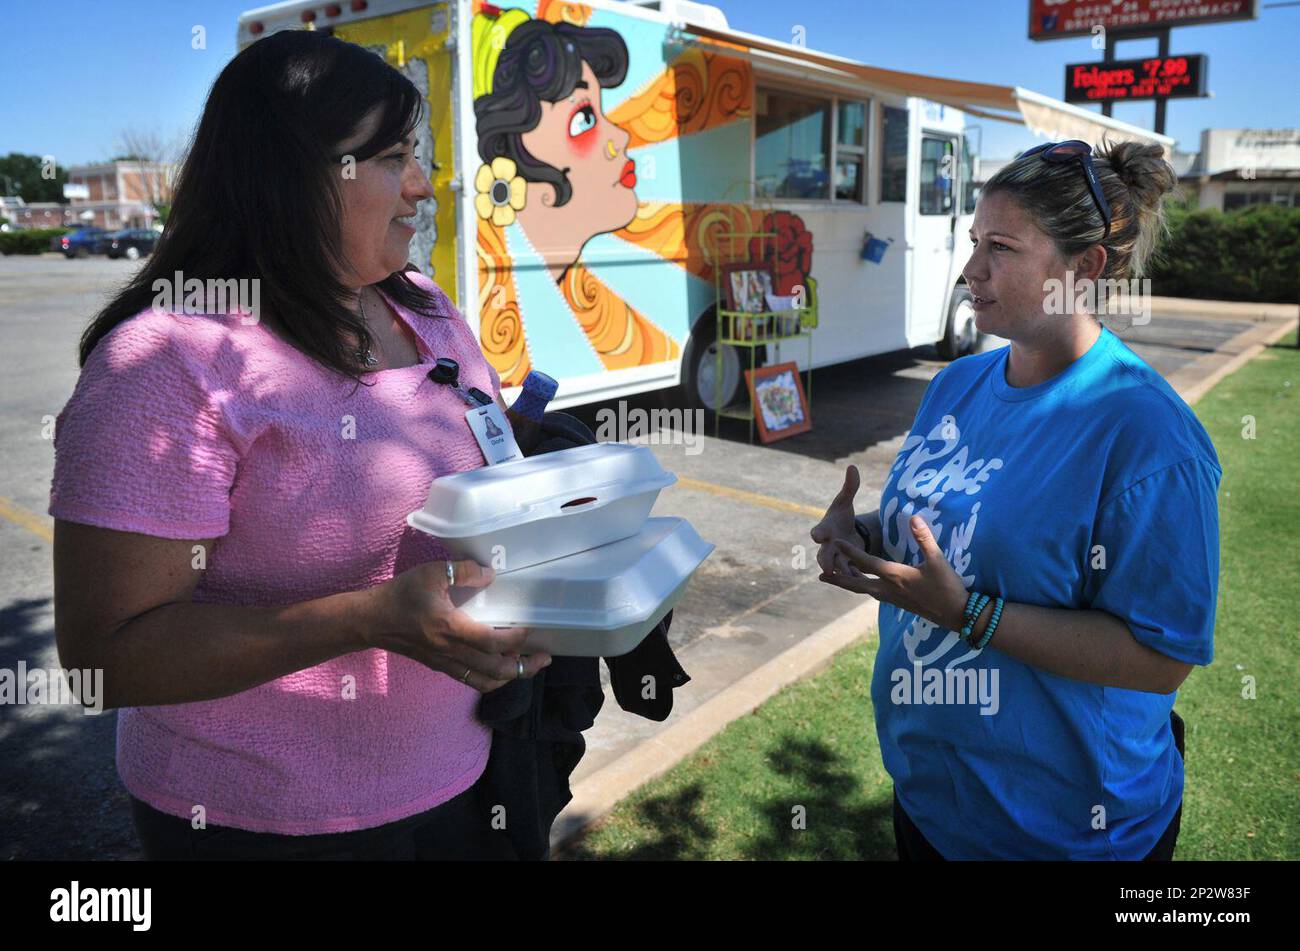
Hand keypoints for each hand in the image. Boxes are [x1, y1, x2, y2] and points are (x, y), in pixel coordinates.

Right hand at [360, 559, 550, 692]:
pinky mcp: (440, 666)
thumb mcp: (432, 573)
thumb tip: (491, 575)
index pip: (490, 642)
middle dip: (523, 668)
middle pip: (494, 670)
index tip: (530, 629)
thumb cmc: (401, 594)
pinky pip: (470, 680)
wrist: (371, 620)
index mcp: (449, 627)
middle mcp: (449, 651)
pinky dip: (491, 679)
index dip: (515, 640)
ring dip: (509, 678)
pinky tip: (501, 669)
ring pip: (484, 681)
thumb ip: (464, 571)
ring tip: (527, 667)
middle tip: (544, 659)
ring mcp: (444, 662)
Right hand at [810, 464, 862, 578]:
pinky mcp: (846, 567)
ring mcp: (836, 558)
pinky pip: (848, 575)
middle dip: (826, 561)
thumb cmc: (842, 516)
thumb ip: (849, 487)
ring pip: (836, 569)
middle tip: (828, 568)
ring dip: (842, 575)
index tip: (817, 536)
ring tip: (850, 579)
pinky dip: (854, 578)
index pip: (818, 531)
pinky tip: (863, 582)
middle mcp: (827, 546)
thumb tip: (852, 467)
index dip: (818, 534)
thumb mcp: (846, 502)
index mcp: (826, 529)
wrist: (844, 533)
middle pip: (824, 555)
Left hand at [819, 514, 968, 631]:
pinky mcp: (899, 603)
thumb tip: (914, 517)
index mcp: (895, 577)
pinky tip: (864, 584)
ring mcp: (893, 598)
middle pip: (856, 584)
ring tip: (836, 579)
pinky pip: (875, 594)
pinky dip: (864, 588)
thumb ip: (924, 538)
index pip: (866, 562)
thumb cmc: (948, 587)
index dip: (850, 551)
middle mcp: (889, 589)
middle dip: (838, 579)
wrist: (957, 615)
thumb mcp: (938, 560)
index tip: (835, 543)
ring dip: (849, 584)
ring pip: (864, 590)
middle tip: (820, 576)